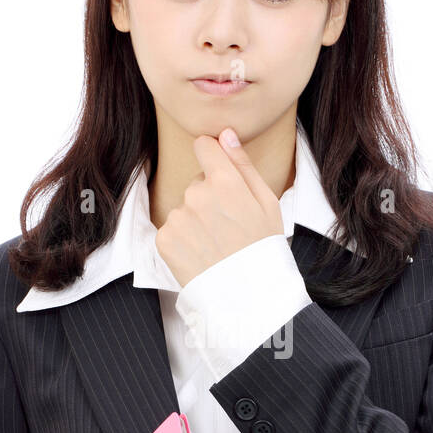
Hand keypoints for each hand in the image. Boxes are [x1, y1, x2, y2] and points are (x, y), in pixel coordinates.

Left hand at [154, 129, 284, 287]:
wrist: (247, 298)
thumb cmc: (263, 249)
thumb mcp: (267, 203)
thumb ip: (243, 165)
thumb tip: (226, 134)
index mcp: (224, 182)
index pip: (204, 146)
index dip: (212, 156)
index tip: (219, 171)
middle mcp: (196, 195)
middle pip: (197, 183)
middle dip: (209, 198)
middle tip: (229, 227)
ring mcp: (178, 218)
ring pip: (185, 208)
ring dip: (196, 221)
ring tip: (217, 245)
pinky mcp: (164, 240)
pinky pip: (173, 229)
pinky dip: (184, 240)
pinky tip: (202, 254)